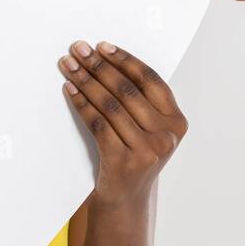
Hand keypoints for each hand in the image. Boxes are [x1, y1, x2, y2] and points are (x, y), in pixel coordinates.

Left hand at [58, 42, 187, 208]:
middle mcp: (166, 135)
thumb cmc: (133, 156)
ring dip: (85, 81)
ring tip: (68, 66)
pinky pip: (98, 123)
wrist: (126, 200)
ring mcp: (147, 150)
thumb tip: (105, 59)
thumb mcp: (148, 130)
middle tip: (78, 50)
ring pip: (110, 105)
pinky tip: (69, 90)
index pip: (150, 80)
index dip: (125, 60)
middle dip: (99, 66)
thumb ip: (141, 102)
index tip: (102, 46)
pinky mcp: (124, 162)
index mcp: (176, 121)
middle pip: (127, 90)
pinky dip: (81, 104)